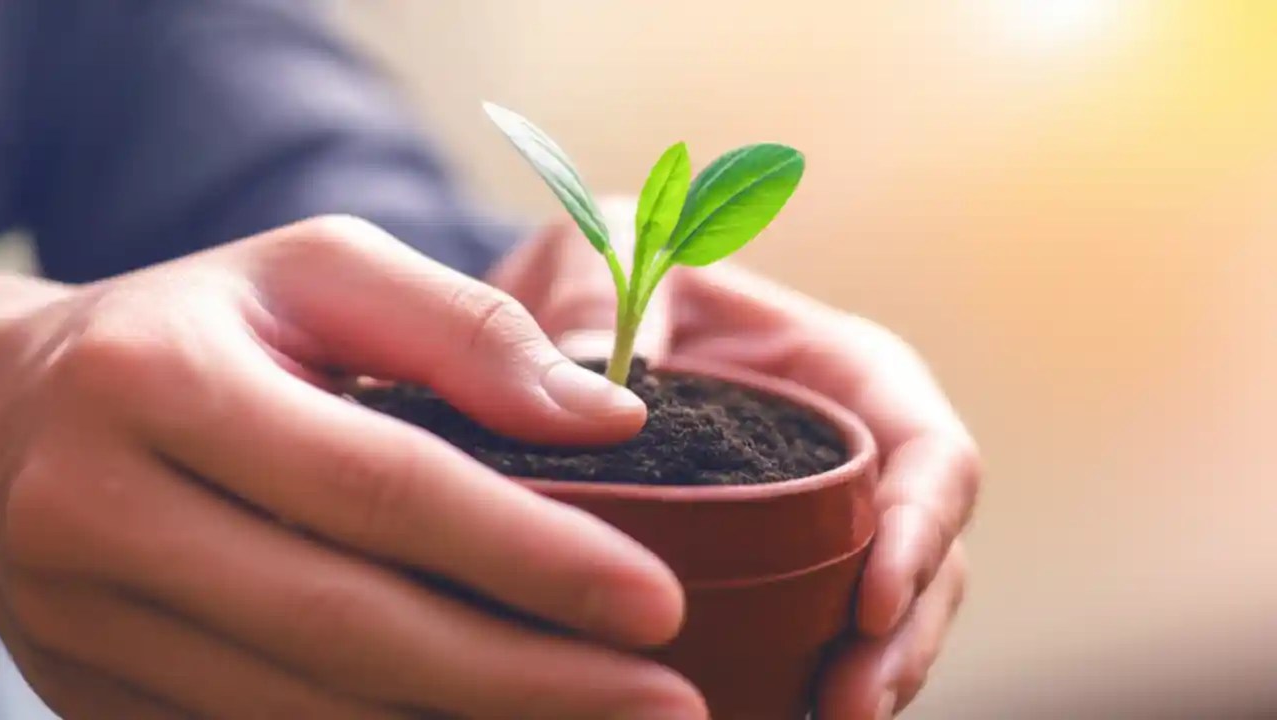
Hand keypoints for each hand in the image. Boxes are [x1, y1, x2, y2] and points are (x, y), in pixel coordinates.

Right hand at [0, 216, 707, 718]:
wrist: (11, 410)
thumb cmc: (200, 323)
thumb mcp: (321, 272)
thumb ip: (464, 329)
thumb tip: (609, 420)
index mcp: (162, 381)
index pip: (380, 488)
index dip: (530, 554)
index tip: (657, 602)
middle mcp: (101, 513)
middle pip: (350, 627)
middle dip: (526, 682)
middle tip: (667, 706)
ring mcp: (85, 627)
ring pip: (306, 714)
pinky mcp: (95, 698)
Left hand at [492, 209, 980, 719]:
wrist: (580, 316)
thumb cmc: (623, 272)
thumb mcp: (621, 260)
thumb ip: (615, 303)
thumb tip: (603, 398)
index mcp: (852, 376)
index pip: (933, 455)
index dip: (921, 530)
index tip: (872, 602)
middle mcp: (857, 456)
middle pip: (929, 557)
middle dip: (904, 636)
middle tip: (851, 704)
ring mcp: (823, 520)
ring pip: (886, 613)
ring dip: (872, 676)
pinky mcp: (777, 568)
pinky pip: (816, 630)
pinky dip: (809, 681)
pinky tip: (776, 714)